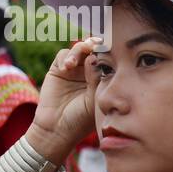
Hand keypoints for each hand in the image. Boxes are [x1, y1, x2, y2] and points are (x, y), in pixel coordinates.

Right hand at [29, 36, 101, 161]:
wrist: (58, 129)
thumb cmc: (81, 119)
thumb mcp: (94, 98)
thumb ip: (96, 78)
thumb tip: (95, 58)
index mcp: (102, 79)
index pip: (108, 59)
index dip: (110, 51)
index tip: (114, 44)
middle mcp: (89, 72)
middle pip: (94, 49)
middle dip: (96, 43)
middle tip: (98, 41)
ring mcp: (74, 70)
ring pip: (79, 49)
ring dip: (80, 49)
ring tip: (79, 58)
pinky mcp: (58, 70)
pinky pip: (63, 55)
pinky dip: (67, 57)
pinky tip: (68, 67)